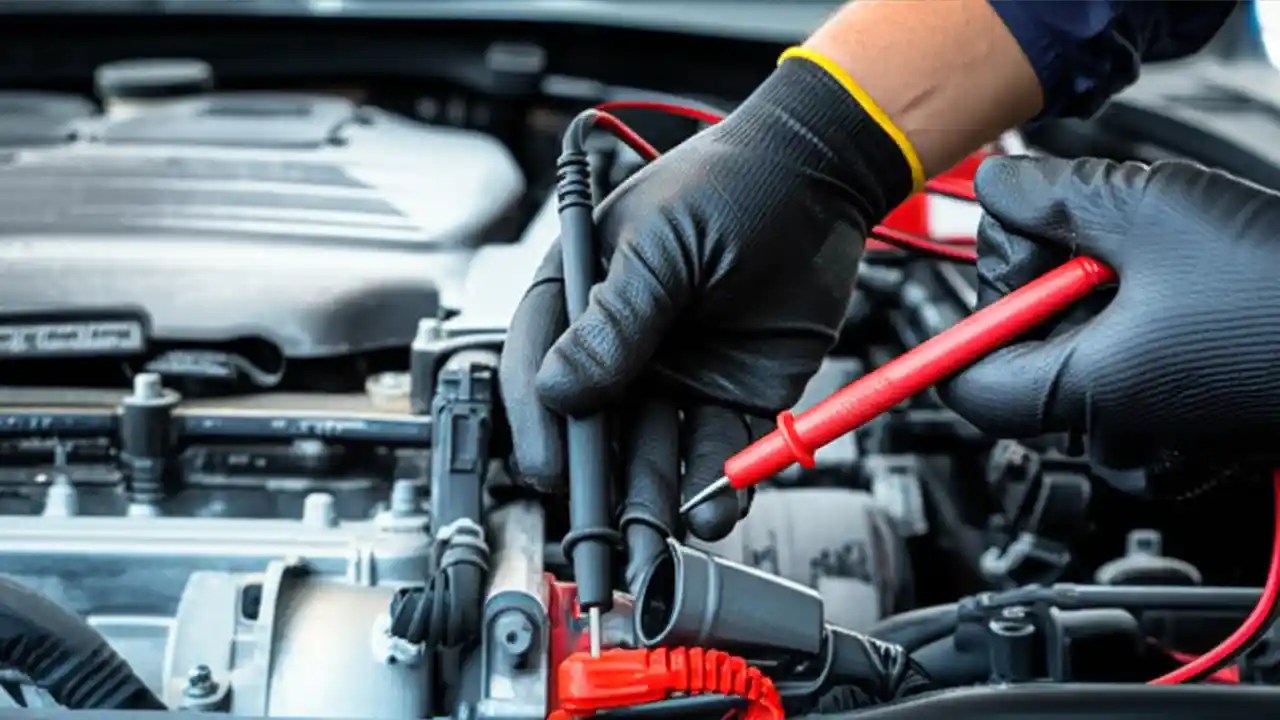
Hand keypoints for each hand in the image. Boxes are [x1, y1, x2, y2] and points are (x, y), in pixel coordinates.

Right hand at [500, 55, 912, 554]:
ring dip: (655, 498)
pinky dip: (720, 486)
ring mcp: (680, 375)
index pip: (537, 367)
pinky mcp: (736, 396)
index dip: (538, 423)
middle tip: (606, 528)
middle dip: (599, 481)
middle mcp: (624, 346)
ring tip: (658, 537)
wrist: (824, 180)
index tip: (547, 468)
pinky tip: (717, 508)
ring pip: (655, 453)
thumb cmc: (733, 183)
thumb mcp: (661, 242)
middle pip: (596, 427)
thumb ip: (614, 319)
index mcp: (582, 297)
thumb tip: (557, 389)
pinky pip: (721, 453)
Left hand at [943, 155, 1279, 467]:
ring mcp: (1168, 450)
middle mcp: (1121, 440)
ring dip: (1099, 314)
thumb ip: (1047, 200)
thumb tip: (998, 191)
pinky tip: (1186, 301)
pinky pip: (1140, 393)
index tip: (999, 270)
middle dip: (1045, 296)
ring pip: (1086, 376)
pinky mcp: (1206, 444)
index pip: (965, 385)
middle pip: (1025, 370)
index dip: (967, 322)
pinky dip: (1142, 342)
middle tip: (1096, 242)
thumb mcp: (1145, 210)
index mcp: (1088, 397)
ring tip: (1155, 269)